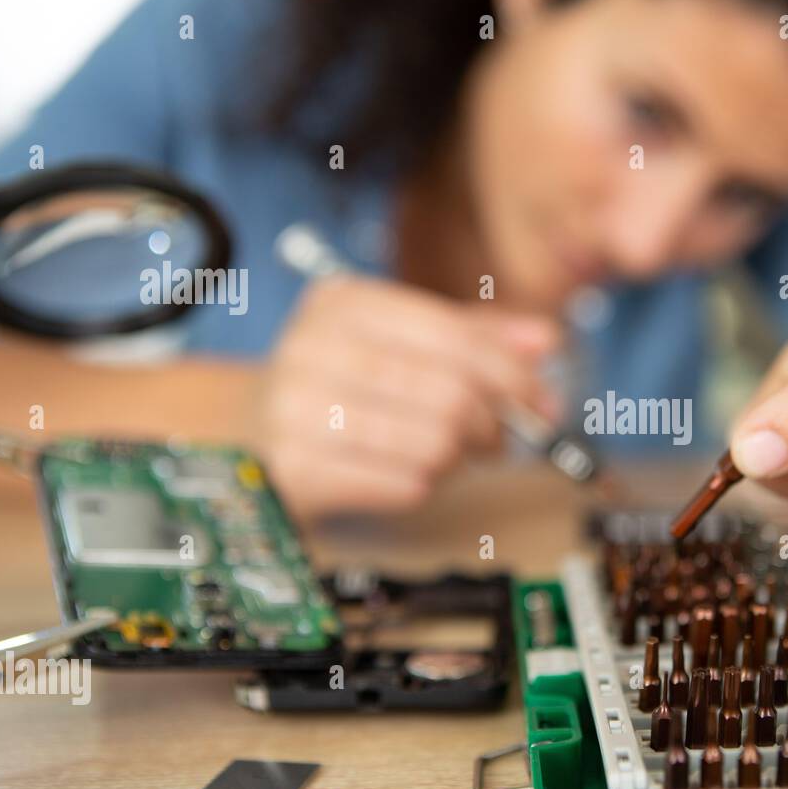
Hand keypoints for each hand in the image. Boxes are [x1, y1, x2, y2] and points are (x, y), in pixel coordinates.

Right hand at [255, 274, 559, 516]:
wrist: (241, 434)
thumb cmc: (335, 386)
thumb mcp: (396, 343)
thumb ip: (473, 337)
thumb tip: (546, 339)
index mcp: (343, 302)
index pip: (454, 337)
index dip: (511, 374)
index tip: (541, 401)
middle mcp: (312, 347)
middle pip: (450, 394)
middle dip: (493, 424)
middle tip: (498, 440)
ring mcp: (295, 410)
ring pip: (433, 443)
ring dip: (457, 460)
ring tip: (447, 458)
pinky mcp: (294, 471)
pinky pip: (401, 484)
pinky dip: (422, 486)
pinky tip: (408, 476)